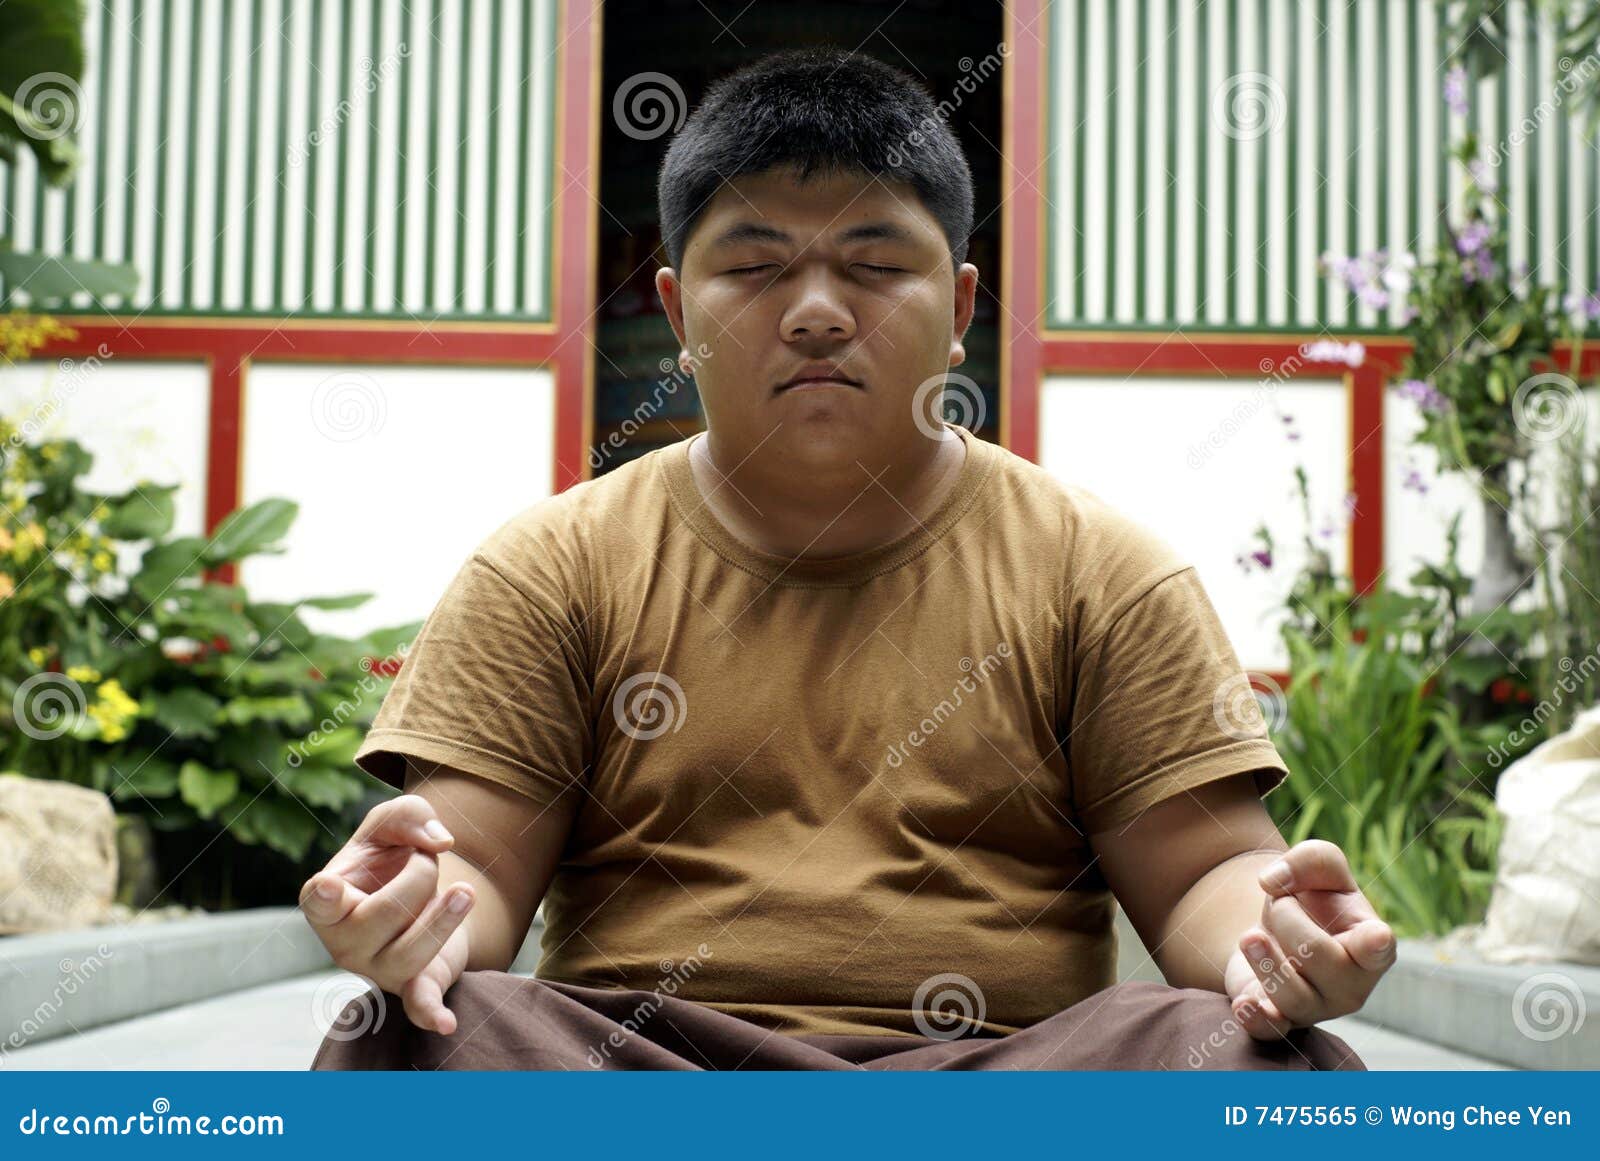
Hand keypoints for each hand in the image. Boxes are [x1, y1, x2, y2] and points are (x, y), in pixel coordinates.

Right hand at [299, 794, 476, 1034]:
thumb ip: (410, 817)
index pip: (319, 901)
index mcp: (329, 901)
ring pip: (408, 953)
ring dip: (444, 918)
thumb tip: (440, 843)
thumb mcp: (395, 823)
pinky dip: (430, 1014)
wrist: (425, 891)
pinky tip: (446, 1024)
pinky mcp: (413, 983)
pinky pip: (418, 1004)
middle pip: (381, 916)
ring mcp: (377, 967)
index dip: (324, 896)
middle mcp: (345, 942)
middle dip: (418, 878)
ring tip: (466, 892)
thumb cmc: (394, 856)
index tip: (330, 886)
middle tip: (427, 861)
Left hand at [1223, 839, 1395, 1039]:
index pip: (1378, 948)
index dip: (1375, 944)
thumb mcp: (1319, 867)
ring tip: (1250, 936)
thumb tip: (1272, 880)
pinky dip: (1257, 1021)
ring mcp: (1318, 1007)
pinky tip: (1244, 1003)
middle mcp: (1351, 984)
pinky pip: (1273, 1033)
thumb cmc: (1313, 900)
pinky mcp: (1283, 1020)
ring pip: (1294, 997)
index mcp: (1371, 945)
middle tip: (1279, 903)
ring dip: (1265, 960)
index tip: (1373, 936)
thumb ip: (1309, 859)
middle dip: (1288, 921)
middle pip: (1320, 959)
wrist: (1277, 931)